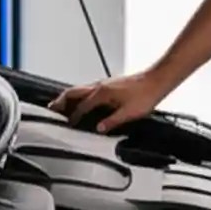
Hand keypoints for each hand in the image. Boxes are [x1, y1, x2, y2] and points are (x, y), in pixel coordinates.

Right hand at [48, 70, 170, 133]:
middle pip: (74, 93)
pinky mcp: (112, 84)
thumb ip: (111, 122)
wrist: (159, 80)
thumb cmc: (146, 93)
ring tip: (63, 105)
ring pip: (81, 89)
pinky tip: (86, 101)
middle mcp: (101, 86)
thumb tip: (99, 129)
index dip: (73, 118)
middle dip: (61, 101)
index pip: (81, 107)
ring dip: (70, 97)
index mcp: (102, 93)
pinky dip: (82, 95)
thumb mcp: (129, 113)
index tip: (67, 125)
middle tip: (51, 109)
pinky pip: (90, 89)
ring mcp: (106, 83)